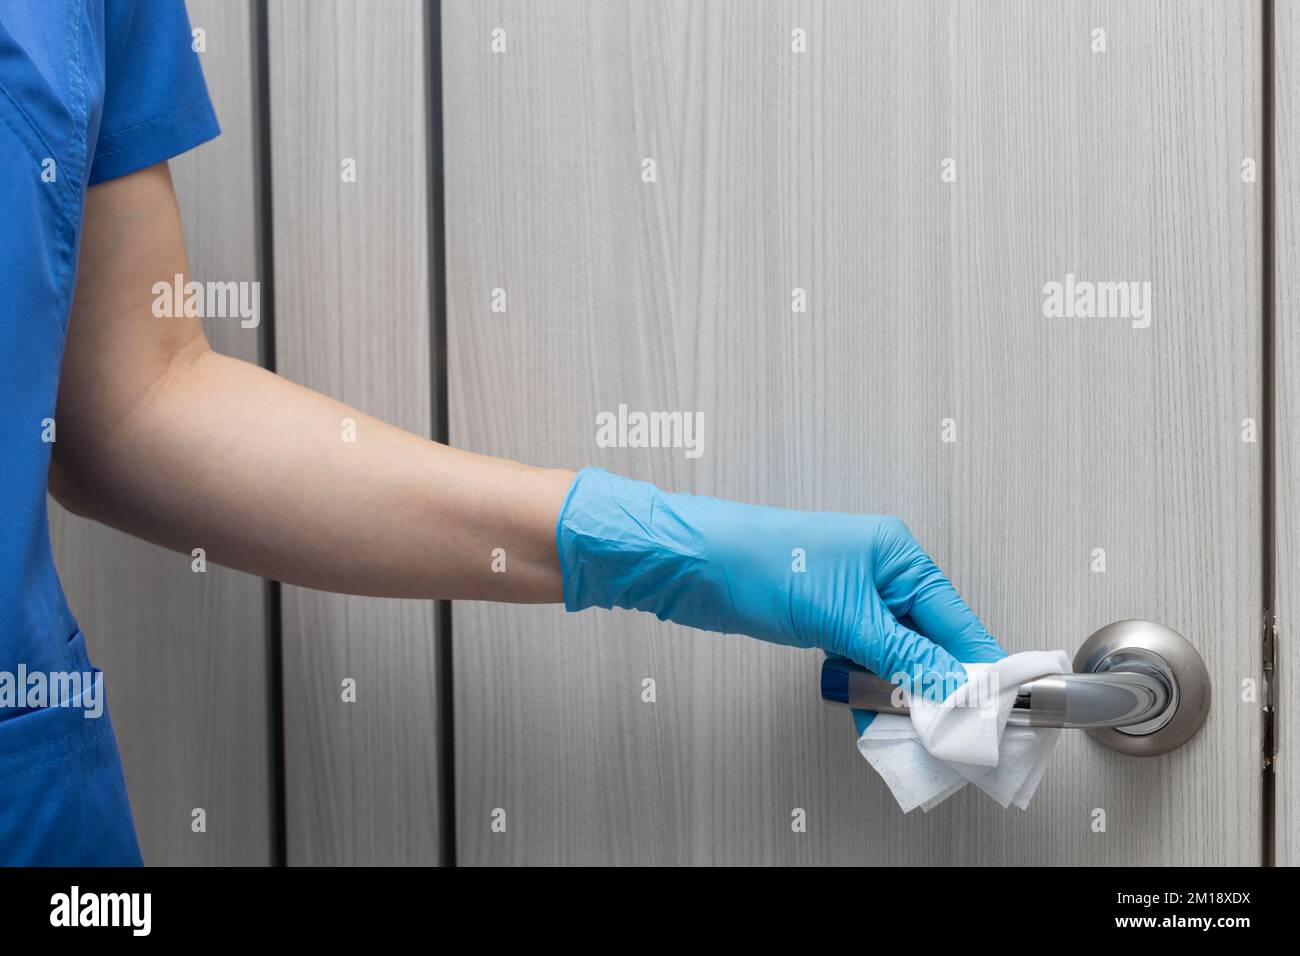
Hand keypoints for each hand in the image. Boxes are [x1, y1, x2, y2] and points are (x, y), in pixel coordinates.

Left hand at [556, 468, 1005, 724]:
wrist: (693, 564)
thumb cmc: (763, 567)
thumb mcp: (844, 617)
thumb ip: (901, 656)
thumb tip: (950, 688)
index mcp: (896, 555)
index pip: (952, 617)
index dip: (974, 663)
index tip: (994, 707)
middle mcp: (881, 573)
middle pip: (926, 639)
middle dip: (935, 684)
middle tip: (948, 730)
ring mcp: (852, 597)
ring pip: (893, 654)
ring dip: (897, 690)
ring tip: (907, 731)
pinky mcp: (825, 618)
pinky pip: (861, 658)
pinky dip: (865, 685)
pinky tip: (868, 715)